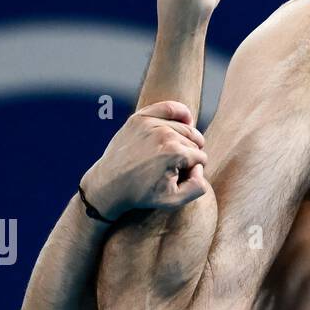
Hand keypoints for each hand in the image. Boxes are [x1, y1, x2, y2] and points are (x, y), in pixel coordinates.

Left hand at [80, 101, 210, 219]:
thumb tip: (200, 167)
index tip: (181, 179)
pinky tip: (187, 120)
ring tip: (174, 155)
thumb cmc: (141, 194)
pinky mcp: (140, 118)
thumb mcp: (174, 201)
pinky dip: (181, 113)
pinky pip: (169, 108)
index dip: (194, 170)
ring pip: (185, 128)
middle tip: (175, 168)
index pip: (201, 158)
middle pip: (194, 141)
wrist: (109, 184)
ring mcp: (150, 123)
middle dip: (190, 155)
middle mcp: (164, 133)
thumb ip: (198, 187)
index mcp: (174, 152)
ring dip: (185, 140)